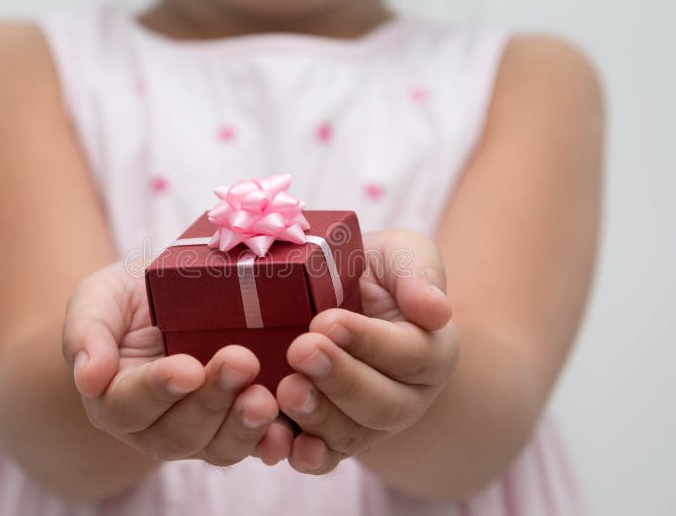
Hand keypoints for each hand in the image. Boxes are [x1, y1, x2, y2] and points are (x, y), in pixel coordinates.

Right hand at [62, 261, 293, 466]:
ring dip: (244, 427)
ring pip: (219, 447)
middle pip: (179, 433)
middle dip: (212, 401)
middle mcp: (156, 426)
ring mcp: (202, 430)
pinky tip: (290, 432)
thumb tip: (87, 378)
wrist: (173, 295)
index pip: (129, 405)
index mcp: (116, 399)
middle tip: (241, 361)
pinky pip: (256, 446)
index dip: (157, 391)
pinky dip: (273, 443)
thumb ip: (85, 333)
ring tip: (266, 398)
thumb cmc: (131, 297)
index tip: (186, 368)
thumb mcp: (99, 298)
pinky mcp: (239, 425)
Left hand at [276, 230, 459, 473]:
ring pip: (350, 436)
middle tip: (301, 350)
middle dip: (341, 380)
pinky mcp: (328, 438)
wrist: (334, 293)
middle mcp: (406, 397)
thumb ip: (418, 274)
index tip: (326, 320)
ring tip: (286, 389)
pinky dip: (303, 457)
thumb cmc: (371, 270)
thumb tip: (436, 310)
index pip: (410, 355)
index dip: (369, 342)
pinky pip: (322, 458)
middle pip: (383, 406)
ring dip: (317, 417)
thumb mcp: (400, 255)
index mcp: (431, 351)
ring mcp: (366, 423)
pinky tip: (278, 443)